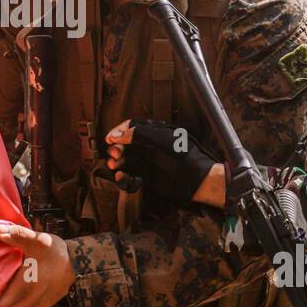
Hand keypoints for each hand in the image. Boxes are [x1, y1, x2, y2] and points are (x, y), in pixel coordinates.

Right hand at [103, 119, 221, 208]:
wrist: (197, 179)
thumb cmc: (185, 155)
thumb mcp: (163, 138)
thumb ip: (141, 133)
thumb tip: (119, 135)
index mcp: (153, 133)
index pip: (130, 127)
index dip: (118, 131)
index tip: (110, 138)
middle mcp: (147, 146)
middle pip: (123, 143)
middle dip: (116, 147)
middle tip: (115, 154)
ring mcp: (146, 161)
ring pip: (124, 159)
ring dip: (116, 161)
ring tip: (115, 165)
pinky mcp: (146, 176)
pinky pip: (129, 174)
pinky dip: (122, 176)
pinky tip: (122, 176)